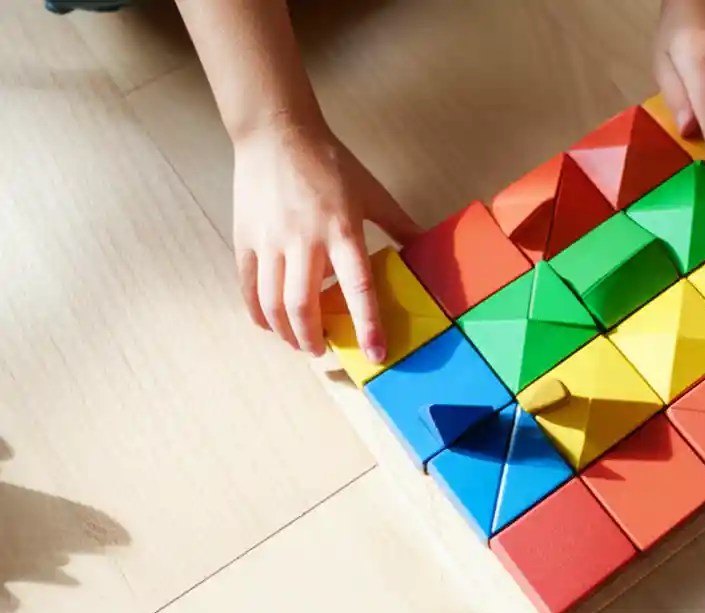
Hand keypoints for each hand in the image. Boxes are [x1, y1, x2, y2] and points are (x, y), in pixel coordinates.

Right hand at [233, 122, 421, 359]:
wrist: (276, 133)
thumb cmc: (329, 162)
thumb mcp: (371, 191)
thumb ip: (398, 224)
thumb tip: (426, 245)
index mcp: (342, 230)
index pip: (357, 287)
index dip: (367, 324)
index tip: (375, 354)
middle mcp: (304, 241)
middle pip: (304, 306)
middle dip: (314, 339)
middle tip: (324, 351)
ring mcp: (270, 242)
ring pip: (273, 303)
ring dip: (287, 332)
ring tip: (299, 343)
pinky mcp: (246, 239)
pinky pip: (248, 288)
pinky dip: (259, 313)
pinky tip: (270, 324)